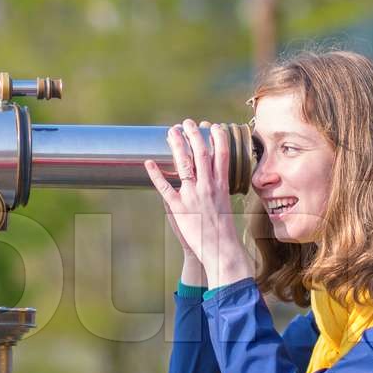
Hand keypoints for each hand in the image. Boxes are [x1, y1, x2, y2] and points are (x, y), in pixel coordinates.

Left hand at [145, 119, 254, 288]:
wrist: (219, 249)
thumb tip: (213, 174)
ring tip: (171, 132)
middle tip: (187, 122)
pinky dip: (156, 174)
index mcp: (221, 186)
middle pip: (202, 153)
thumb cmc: (222, 228)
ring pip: (184, 164)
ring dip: (177, 146)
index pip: (223, 154)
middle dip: (194, 134)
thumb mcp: (224, 203)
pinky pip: (165, 187)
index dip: (217, 137)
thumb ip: (217, 188)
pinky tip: (148, 163)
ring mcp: (193, 196)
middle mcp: (208, 187)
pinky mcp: (179, 208)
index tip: (212, 126)